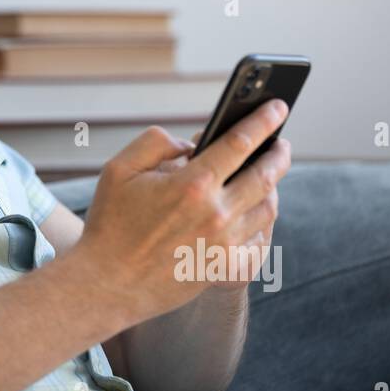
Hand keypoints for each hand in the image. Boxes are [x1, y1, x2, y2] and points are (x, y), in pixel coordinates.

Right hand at [77, 100, 292, 322]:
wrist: (107, 284)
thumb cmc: (110, 224)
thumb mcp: (119, 169)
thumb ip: (155, 143)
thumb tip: (189, 144)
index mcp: (191, 184)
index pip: (240, 143)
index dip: (263, 121)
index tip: (278, 106)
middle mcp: (215, 214)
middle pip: (266, 176)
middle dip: (279, 154)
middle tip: (282, 144)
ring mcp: (225, 245)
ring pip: (267, 209)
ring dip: (273, 187)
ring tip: (269, 176)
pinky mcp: (225, 270)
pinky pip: (260, 243)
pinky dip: (263, 224)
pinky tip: (256, 215)